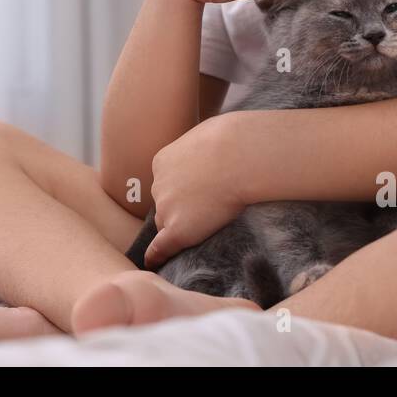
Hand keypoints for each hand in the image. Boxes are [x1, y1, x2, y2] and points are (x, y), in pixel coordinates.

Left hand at [141, 114, 250, 269]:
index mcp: (162, 162)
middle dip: (179, 207)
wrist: (240, 156)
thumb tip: (210, 151)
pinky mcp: (178, 229)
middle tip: (205, 207)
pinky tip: (155, 262)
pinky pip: (162, 247)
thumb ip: (198, 150)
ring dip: (181, 225)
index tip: (194, 193)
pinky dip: (158, 255)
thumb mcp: (206, 134)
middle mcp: (158, 186)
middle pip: (164, 204)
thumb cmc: (233, 140)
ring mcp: (166, 208)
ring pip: (167, 223)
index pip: (166, 184)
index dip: (180, 190)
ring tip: (207, 223)